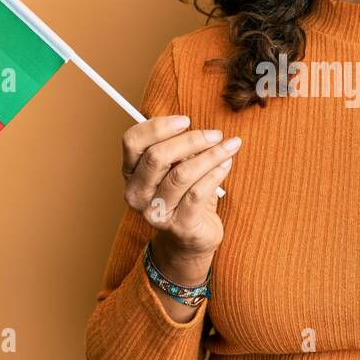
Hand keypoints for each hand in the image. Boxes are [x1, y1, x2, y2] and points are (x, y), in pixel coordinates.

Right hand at [121, 115, 240, 283]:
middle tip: (215, 134)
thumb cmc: (184, 196)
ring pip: (181, 174)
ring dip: (209, 155)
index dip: (158, 126)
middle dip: (190, 140)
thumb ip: (176, 149)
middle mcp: (137, 194)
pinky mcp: (179, 225)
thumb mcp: (174, 169)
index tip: (186, 120)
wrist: (190, 238)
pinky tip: (226, 163)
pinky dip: (215, 173)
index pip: (133, 141)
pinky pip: (197, 193)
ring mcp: (156, 211)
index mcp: (131, 173)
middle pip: (157, 156)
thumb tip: (197, 128)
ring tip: (228, 146)